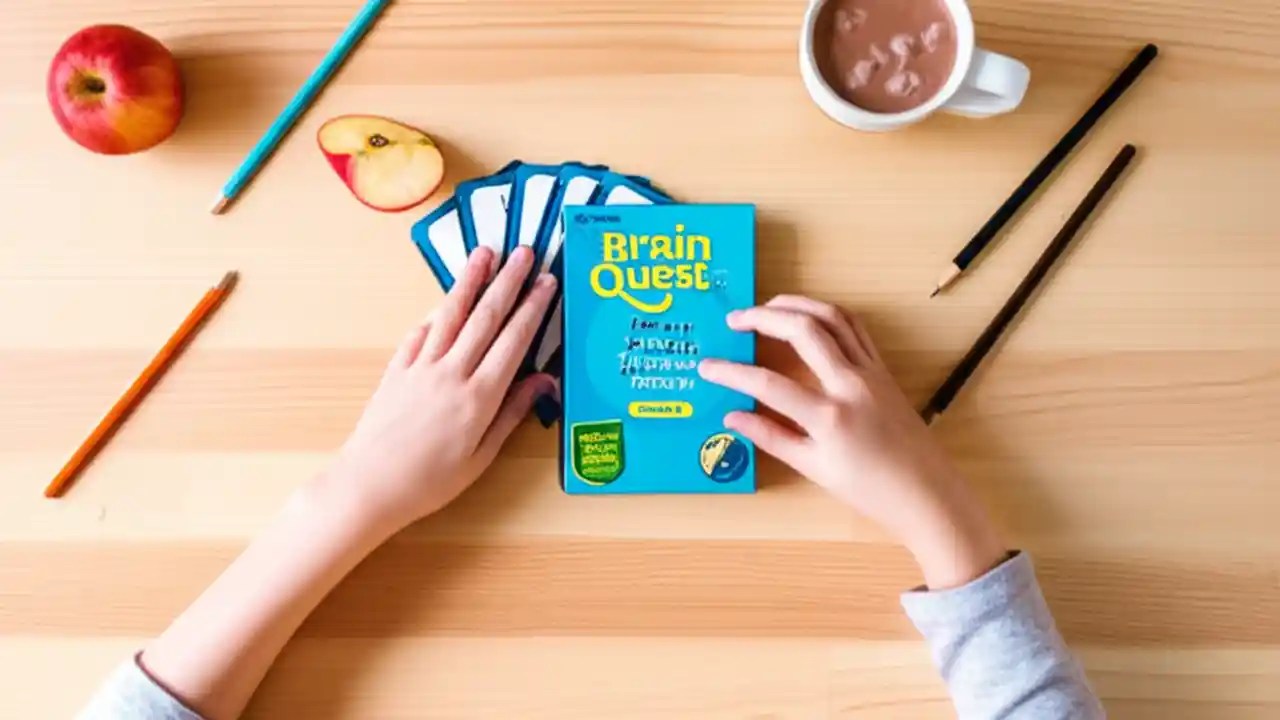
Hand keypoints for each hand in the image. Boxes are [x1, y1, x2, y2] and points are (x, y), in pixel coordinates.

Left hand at [321, 246, 556, 532]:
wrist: (368, 486)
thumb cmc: (429, 482)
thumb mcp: (481, 456)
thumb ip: (512, 414)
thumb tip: (543, 381)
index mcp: (479, 396)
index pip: (513, 340)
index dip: (533, 308)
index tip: (547, 282)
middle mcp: (451, 373)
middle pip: (485, 317)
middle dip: (507, 281)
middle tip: (524, 252)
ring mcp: (420, 368)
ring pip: (450, 315)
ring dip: (469, 281)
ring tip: (484, 253)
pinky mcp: (396, 371)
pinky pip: (418, 335)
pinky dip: (433, 316)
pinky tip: (442, 304)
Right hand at [698, 295, 1004, 588]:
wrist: (927, 493)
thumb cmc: (870, 491)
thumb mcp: (815, 470)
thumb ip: (771, 438)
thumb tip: (732, 417)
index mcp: (828, 417)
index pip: (768, 385)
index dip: (732, 373)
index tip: (707, 366)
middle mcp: (850, 385)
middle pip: (803, 331)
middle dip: (764, 317)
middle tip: (735, 319)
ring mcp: (871, 372)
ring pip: (832, 318)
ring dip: (797, 305)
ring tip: (767, 306)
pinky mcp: (884, 369)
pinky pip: (854, 329)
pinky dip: (828, 314)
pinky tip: (808, 315)